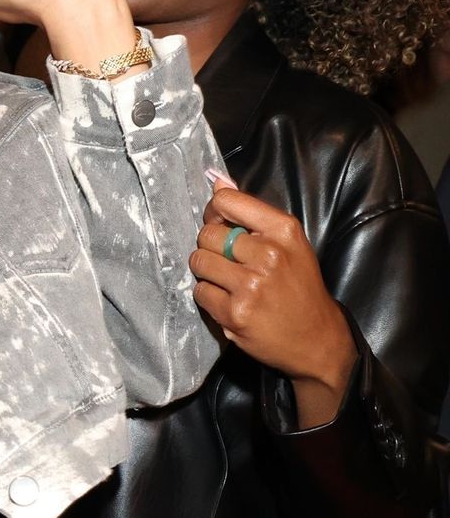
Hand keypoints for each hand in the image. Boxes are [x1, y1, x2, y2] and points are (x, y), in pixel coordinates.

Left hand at [190, 178, 356, 427]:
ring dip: (208, 272)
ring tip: (229, 282)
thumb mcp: (288, 242)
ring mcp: (251, 285)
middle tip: (228, 261)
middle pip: (207, 234)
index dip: (215, 213)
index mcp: (283, 230)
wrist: (317, 337)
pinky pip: (200, 292)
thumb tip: (216, 180)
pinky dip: (209, 297)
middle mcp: (268, 254)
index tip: (222, 226)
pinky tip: (230, 301)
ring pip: (199, 262)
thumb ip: (251, 212)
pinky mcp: (235, 313)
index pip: (226, 202)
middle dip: (211, 247)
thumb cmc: (299, 286)